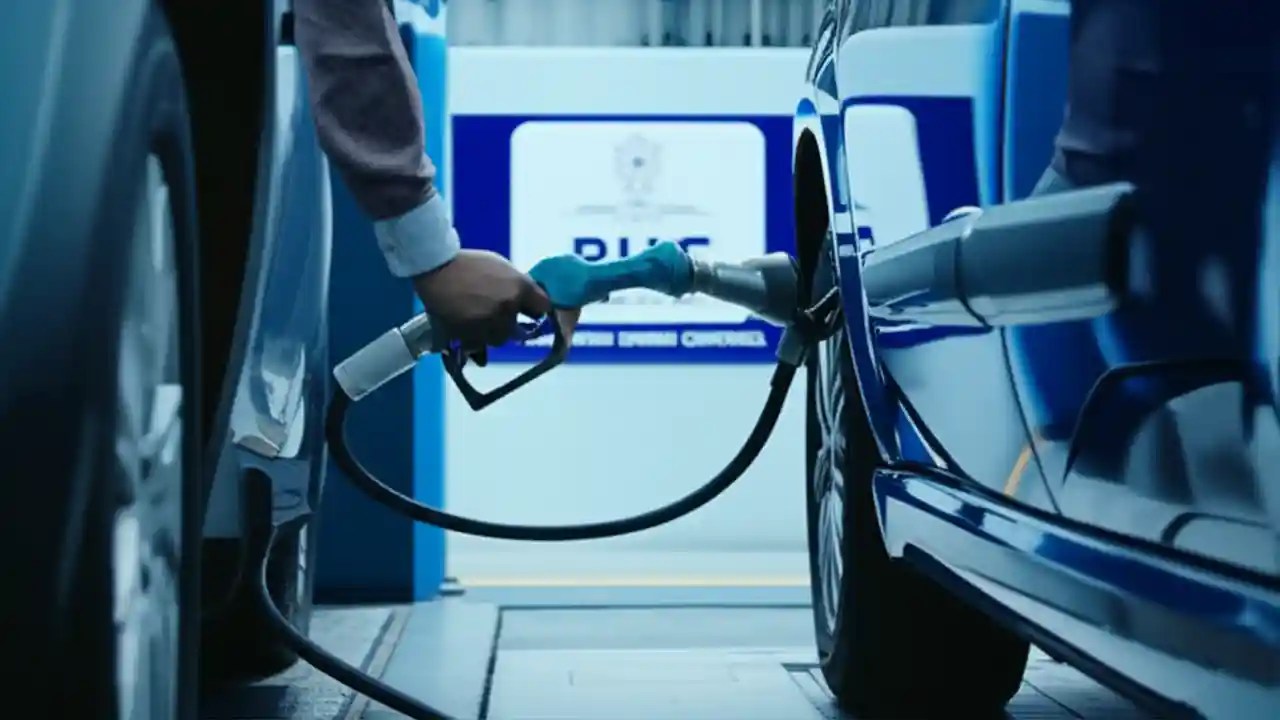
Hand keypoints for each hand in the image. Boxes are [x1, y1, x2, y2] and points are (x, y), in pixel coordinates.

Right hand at [412, 249, 550, 347]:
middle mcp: (508, 307)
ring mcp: (489, 323)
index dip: (535, 310)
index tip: (529, 311)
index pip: (543, 308)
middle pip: (519, 329)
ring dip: (492, 333)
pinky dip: (476, 339)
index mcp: (520, 287)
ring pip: (499, 339)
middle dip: (510, 324)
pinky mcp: (471, 335)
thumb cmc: (469, 263)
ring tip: (478, 322)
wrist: (436, 269)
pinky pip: (480, 345)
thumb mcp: (500, 266)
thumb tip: (527, 300)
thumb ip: (517, 284)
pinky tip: (468, 327)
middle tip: (496, 315)